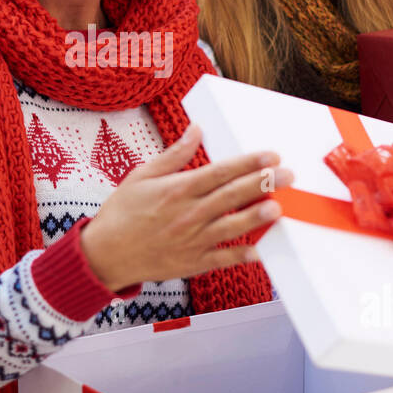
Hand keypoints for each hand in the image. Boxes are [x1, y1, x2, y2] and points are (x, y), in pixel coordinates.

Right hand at [80, 123, 293, 292]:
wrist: (104, 254)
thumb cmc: (121, 213)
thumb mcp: (142, 176)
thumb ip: (174, 155)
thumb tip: (196, 129)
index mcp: (177, 190)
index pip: (220, 172)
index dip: (248, 162)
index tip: (270, 155)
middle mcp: (188, 214)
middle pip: (231, 195)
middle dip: (262, 183)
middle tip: (288, 175)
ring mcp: (191, 240)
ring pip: (231, 226)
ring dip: (256, 217)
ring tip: (278, 208)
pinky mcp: (192, 263)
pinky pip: (221, 259)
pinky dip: (241, 255)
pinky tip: (259, 250)